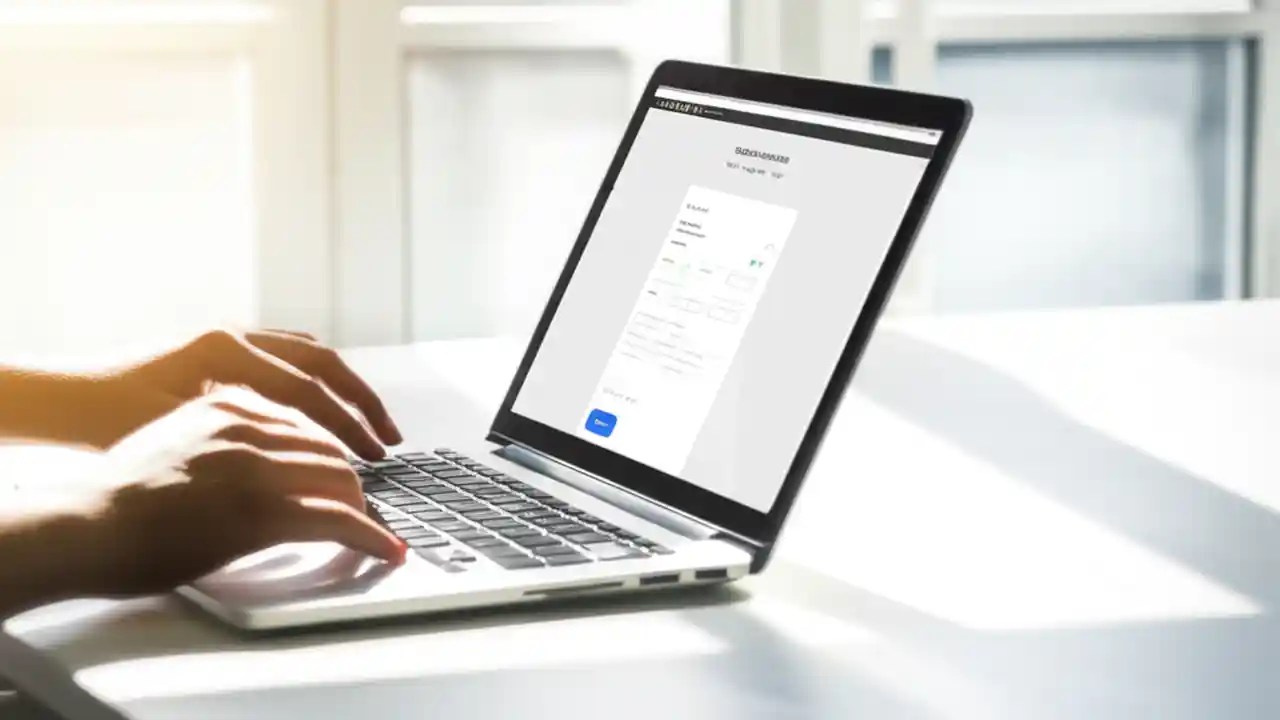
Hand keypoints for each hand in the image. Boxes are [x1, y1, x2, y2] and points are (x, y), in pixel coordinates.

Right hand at [80, 385, 406, 596]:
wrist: (87, 524)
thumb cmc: (122, 495)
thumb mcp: (177, 437)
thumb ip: (224, 435)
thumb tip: (259, 455)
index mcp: (229, 404)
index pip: (306, 417)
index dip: (334, 448)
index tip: (347, 467)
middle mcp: (248, 425)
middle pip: (330, 447)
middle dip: (352, 480)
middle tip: (365, 506)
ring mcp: (256, 466)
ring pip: (340, 478)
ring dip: (363, 508)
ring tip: (374, 531)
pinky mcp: (262, 510)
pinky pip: (336, 519)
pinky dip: (368, 536)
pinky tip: (384, 549)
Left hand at [91, 329, 400, 458]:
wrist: (60, 399)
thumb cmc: (105, 421)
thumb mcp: (179, 431)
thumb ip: (246, 434)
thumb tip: (307, 459)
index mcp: (226, 350)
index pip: (309, 389)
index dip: (348, 425)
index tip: (375, 456)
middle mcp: (233, 335)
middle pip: (321, 362)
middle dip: (360, 401)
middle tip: (389, 439)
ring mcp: (228, 338)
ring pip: (306, 353)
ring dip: (341, 387)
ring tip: (367, 421)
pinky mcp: (219, 353)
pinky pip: (284, 355)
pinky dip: (312, 378)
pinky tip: (322, 399)